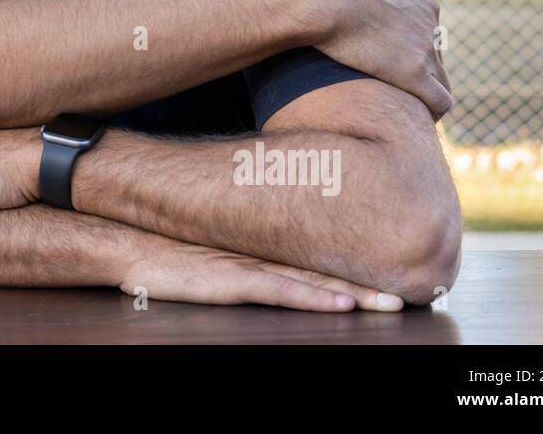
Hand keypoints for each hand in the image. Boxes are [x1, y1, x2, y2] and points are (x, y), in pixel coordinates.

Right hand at [120, 240, 404, 311]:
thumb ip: (246, 249)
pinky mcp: (231, 281)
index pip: (320, 254)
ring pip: (313, 282)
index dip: (358, 262)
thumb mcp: (213, 246)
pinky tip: (342, 304)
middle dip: (371, 280)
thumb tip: (281, 254)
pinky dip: (314, 299)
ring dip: (356, 294)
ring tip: (394, 302)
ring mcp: (248, 266)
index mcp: (262, 244)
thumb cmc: (164, 246)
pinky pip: (280, 292)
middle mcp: (263, 252)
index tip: (394, 268)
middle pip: (327, 268)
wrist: (126, 240)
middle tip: (416, 287)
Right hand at [308, 0, 451, 117]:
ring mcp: (424, 47)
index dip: (410, 49)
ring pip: (441, 80)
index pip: (427, 31)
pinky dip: (432, 111)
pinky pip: (440, 100)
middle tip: (398, 90)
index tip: (392, 64)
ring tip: (407, 111)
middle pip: (437, 56)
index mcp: (418, 1)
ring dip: (427, 95)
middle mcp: (429, 23)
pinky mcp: (413, 72)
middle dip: (422, 73)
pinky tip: (414, 120)